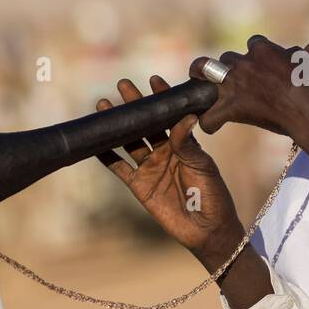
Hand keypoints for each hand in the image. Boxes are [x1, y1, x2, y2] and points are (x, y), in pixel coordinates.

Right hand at [95, 75, 243, 267]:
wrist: (207, 228)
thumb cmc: (213, 195)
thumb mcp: (203, 166)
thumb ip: (187, 143)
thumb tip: (185, 116)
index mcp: (184, 143)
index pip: (170, 116)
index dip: (162, 99)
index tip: (154, 80)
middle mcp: (165, 152)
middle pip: (146, 124)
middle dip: (135, 105)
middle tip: (122, 85)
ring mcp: (150, 168)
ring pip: (129, 141)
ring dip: (117, 126)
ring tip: (103, 106)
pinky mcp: (139, 186)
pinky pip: (119, 168)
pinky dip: (106, 156)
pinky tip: (95, 143)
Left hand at [190, 33, 308, 142]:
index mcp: (264, 50)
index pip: (253, 44)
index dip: (255, 55)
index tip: (259, 65)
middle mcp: (245, 63)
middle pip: (227, 57)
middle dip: (228, 67)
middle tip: (231, 79)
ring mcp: (236, 84)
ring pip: (205, 70)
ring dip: (204, 81)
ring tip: (203, 92)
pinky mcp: (232, 107)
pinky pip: (210, 115)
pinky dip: (210, 121)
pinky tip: (213, 125)